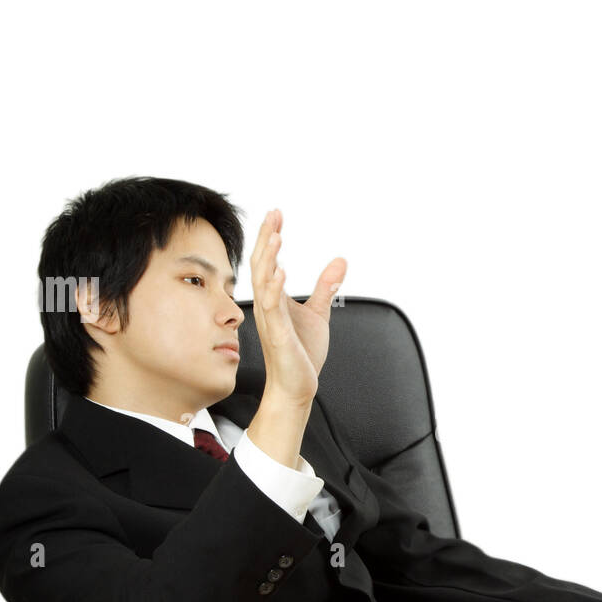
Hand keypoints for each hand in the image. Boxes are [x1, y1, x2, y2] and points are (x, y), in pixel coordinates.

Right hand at [250, 208, 346, 405]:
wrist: (296, 387)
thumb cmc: (301, 353)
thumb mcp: (318, 313)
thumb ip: (326, 286)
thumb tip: (341, 261)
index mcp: (274, 299)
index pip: (268, 261)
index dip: (271, 237)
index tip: (276, 214)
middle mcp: (268, 306)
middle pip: (261, 265)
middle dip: (266, 238)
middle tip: (273, 214)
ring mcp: (270, 320)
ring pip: (263, 283)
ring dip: (269, 258)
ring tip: (276, 235)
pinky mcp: (278, 335)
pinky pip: (273, 309)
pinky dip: (276, 289)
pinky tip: (282, 272)